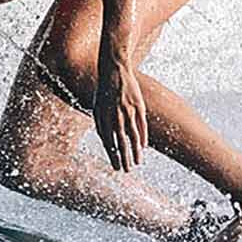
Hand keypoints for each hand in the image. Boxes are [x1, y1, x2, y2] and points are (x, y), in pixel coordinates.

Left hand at [92, 53, 148, 169]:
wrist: (114, 70)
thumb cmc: (104, 92)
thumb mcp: (98, 108)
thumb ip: (102, 125)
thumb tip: (107, 142)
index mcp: (103, 117)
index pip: (108, 142)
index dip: (112, 156)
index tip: (116, 167)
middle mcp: (115, 115)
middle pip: (120, 142)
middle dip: (123, 158)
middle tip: (126, 171)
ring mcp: (127, 111)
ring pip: (132, 136)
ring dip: (135, 151)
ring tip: (137, 163)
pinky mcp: (138, 105)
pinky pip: (141, 125)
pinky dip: (142, 137)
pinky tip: (143, 147)